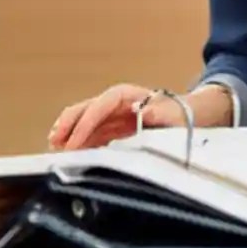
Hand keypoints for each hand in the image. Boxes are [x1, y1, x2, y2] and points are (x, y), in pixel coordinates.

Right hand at [47, 83, 232, 150]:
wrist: (192, 118)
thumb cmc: (183, 116)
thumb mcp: (176, 115)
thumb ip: (160, 115)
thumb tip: (143, 113)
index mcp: (128, 96)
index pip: (101, 106)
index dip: (86, 122)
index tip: (75, 141)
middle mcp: (116, 103)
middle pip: (85, 109)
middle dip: (69, 124)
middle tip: (56, 142)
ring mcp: (112, 116)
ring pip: (84, 121)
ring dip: (69, 133)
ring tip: (54, 148)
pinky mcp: (111, 129)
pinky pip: (91, 134)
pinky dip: (78, 142)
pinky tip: (67, 151)